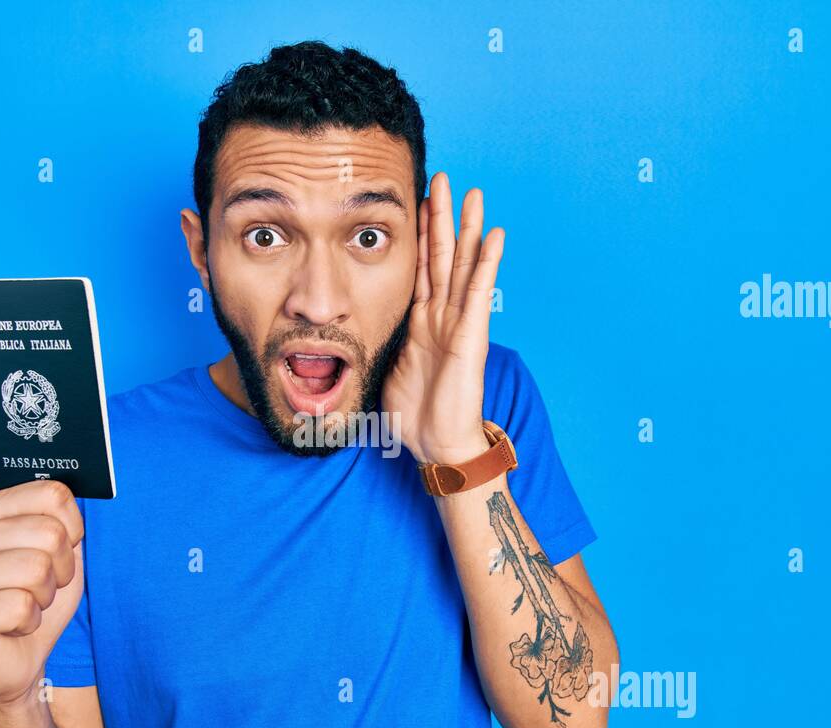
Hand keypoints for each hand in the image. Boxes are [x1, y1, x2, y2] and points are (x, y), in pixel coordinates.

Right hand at [0, 479, 84, 706]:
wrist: (16, 658)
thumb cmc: (36, 600)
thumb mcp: (63, 553)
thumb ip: (65, 520)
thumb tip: (68, 498)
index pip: (52, 496)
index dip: (72, 532)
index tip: (56, 553)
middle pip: (49, 533)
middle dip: (60, 570)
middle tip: (40, 588)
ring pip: (35, 569)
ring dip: (43, 597)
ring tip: (25, 606)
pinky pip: (19, 607)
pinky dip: (29, 623)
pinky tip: (10, 627)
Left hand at [382, 170, 504, 463]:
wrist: (436, 445)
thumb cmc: (413, 418)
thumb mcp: (381, 373)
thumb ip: (370, 351)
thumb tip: (335, 343)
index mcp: (420, 324)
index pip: (419, 268)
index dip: (418, 235)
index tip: (415, 201)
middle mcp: (441, 317)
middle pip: (442, 256)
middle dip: (442, 217)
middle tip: (443, 178)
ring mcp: (458, 323)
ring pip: (462, 265)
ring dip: (468, 228)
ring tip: (474, 192)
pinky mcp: (471, 335)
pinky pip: (479, 291)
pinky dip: (487, 262)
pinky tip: (495, 233)